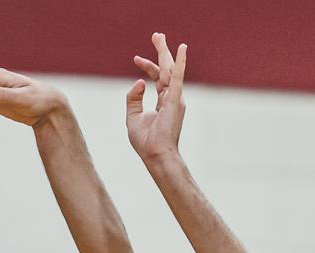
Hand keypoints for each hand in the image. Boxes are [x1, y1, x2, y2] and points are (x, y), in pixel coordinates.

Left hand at [125, 32, 187, 160]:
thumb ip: (133, 98)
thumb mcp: (132, 116)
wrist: (155, 154)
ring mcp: (175, 98)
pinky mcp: (174, 100)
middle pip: (166, 69)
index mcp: (163, 102)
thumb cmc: (146, 141)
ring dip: (165, 52)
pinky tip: (181, 48)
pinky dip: (180, 62)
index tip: (136, 58)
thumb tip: (139, 81)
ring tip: (159, 36)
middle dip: (161, 52)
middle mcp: (171, 98)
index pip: (157, 78)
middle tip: (157, 35)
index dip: (147, 66)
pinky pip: (177, 77)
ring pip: (170, 69)